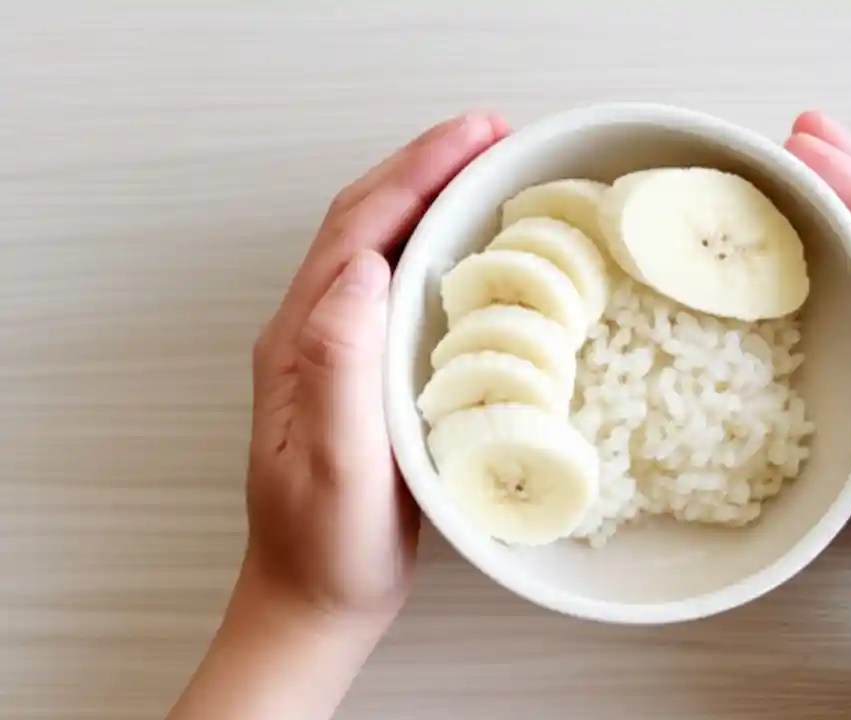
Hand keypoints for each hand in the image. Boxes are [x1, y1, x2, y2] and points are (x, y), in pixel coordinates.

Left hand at [169, 112, 508, 719]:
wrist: (315, 601)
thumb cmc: (327, 546)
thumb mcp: (334, 460)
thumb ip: (340, 362)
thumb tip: (367, 269)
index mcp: (303, 341)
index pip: (358, 229)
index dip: (416, 172)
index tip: (476, 138)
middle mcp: (314, 334)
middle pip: (366, 221)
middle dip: (427, 166)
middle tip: (494, 136)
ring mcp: (338, 352)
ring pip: (382, 247)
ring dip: (431, 198)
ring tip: (490, 172)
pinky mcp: (366, 375)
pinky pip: (401, 288)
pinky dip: (439, 248)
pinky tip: (474, 251)